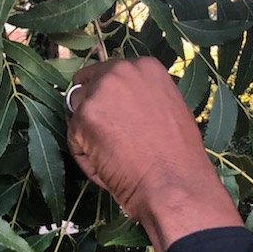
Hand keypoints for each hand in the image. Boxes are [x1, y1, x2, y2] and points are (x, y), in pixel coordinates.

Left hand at [66, 58, 242, 251]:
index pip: (110, 73)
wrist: (174, 185)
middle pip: (89, 88)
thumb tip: (122, 103)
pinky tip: (109, 168)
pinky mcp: (83, 116)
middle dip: (96, 112)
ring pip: (78, 112)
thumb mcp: (169, 108)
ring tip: (115, 157)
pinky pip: (74, 139)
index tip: (118, 119)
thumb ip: (143, 96)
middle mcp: (121, 70)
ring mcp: (100, 91)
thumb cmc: (178, 158)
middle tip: (115, 142)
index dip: (110, 99)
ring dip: (88, 134)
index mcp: (145, 66)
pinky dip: (86, 158)